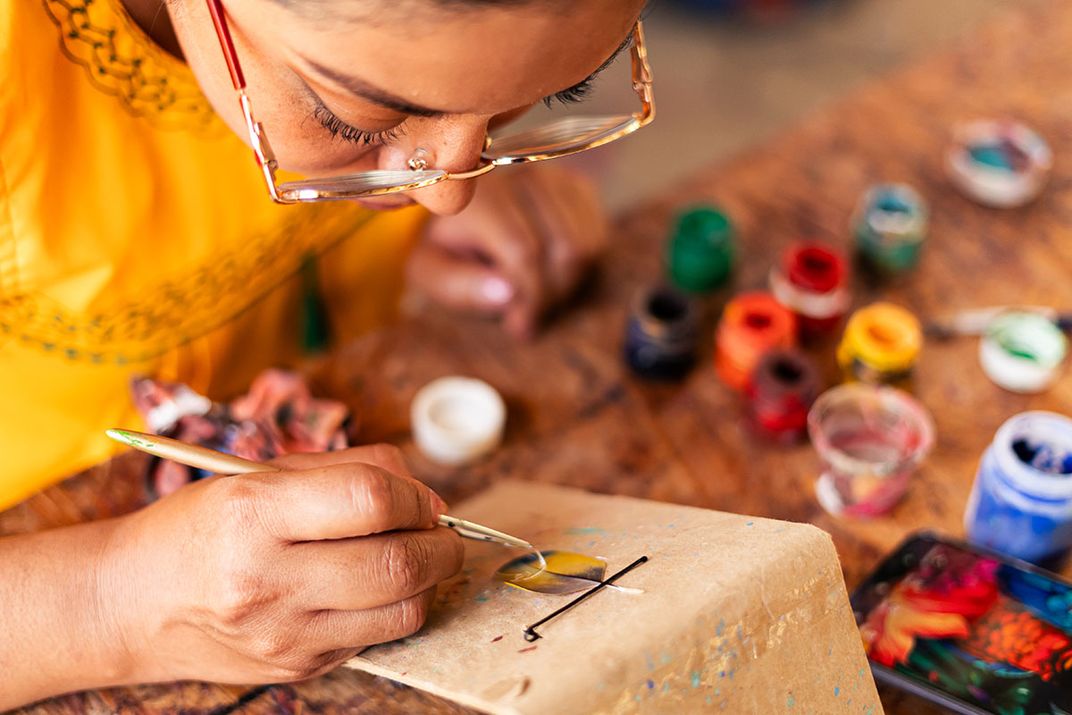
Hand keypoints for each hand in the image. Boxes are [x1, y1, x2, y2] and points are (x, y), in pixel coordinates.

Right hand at [107, 445, 462, 685]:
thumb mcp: (258, 476)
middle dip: (441, 543)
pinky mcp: (297, 666)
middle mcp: (266, 579)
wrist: (134, 602)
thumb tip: (423, 494)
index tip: (421, 498)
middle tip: (439, 530)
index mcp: (253, 513)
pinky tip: (378, 587)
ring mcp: (282, 633)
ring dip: (429, 580)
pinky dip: (394, 607)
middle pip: (397, 563)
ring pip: (402, 610)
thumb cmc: (202, 527)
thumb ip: (347, 470)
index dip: (415, 494)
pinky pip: (376, 636)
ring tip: (417, 556)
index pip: (370, 499)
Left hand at [408, 163, 607, 338]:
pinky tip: (550, 274)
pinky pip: (597, 238)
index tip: (518, 327)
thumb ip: (461, 287)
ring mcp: (554, 177)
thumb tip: (507, 294)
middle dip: (550, 296)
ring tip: (537, 296)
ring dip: (566, 284)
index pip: (525, 252)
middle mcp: (521, 176)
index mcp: (480, 196)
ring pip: (585, 246)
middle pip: (563, 251)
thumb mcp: (431, 274)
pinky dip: (578, 268)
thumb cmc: (442, 248)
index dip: (530, 298)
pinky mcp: (575, 187)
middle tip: (526, 317)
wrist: (455, 210)